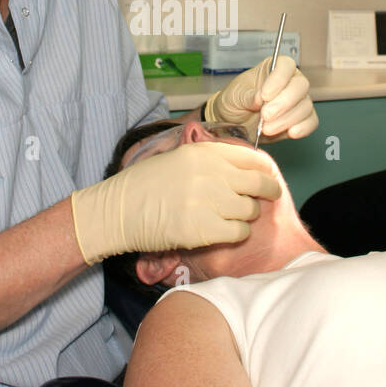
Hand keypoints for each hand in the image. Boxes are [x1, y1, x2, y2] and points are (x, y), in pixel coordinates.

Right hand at [70, 141, 280, 264]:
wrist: (118, 211)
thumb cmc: (146, 184)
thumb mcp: (179, 158)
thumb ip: (211, 160)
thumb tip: (245, 167)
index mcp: (204, 152)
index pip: (252, 158)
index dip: (264, 170)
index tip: (266, 177)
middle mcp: (210, 173)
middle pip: (258, 184)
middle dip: (267, 192)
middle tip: (267, 198)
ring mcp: (207, 202)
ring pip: (250, 210)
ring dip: (246, 215)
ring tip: (231, 217)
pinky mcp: (202, 230)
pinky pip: (238, 232)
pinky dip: (236, 233)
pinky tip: (223, 231)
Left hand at [205, 55, 318, 141]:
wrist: (233, 122)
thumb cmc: (234, 102)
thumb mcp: (235, 95)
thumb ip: (248, 95)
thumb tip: (260, 98)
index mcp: (273, 68)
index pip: (285, 65)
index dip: (278, 79)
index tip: (264, 95)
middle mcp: (289, 82)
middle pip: (300, 86)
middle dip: (283, 103)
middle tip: (265, 115)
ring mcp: (297, 101)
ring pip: (305, 106)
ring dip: (287, 119)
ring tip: (266, 128)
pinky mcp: (301, 119)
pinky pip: (311, 122)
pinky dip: (302, 128)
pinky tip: (290, 132)